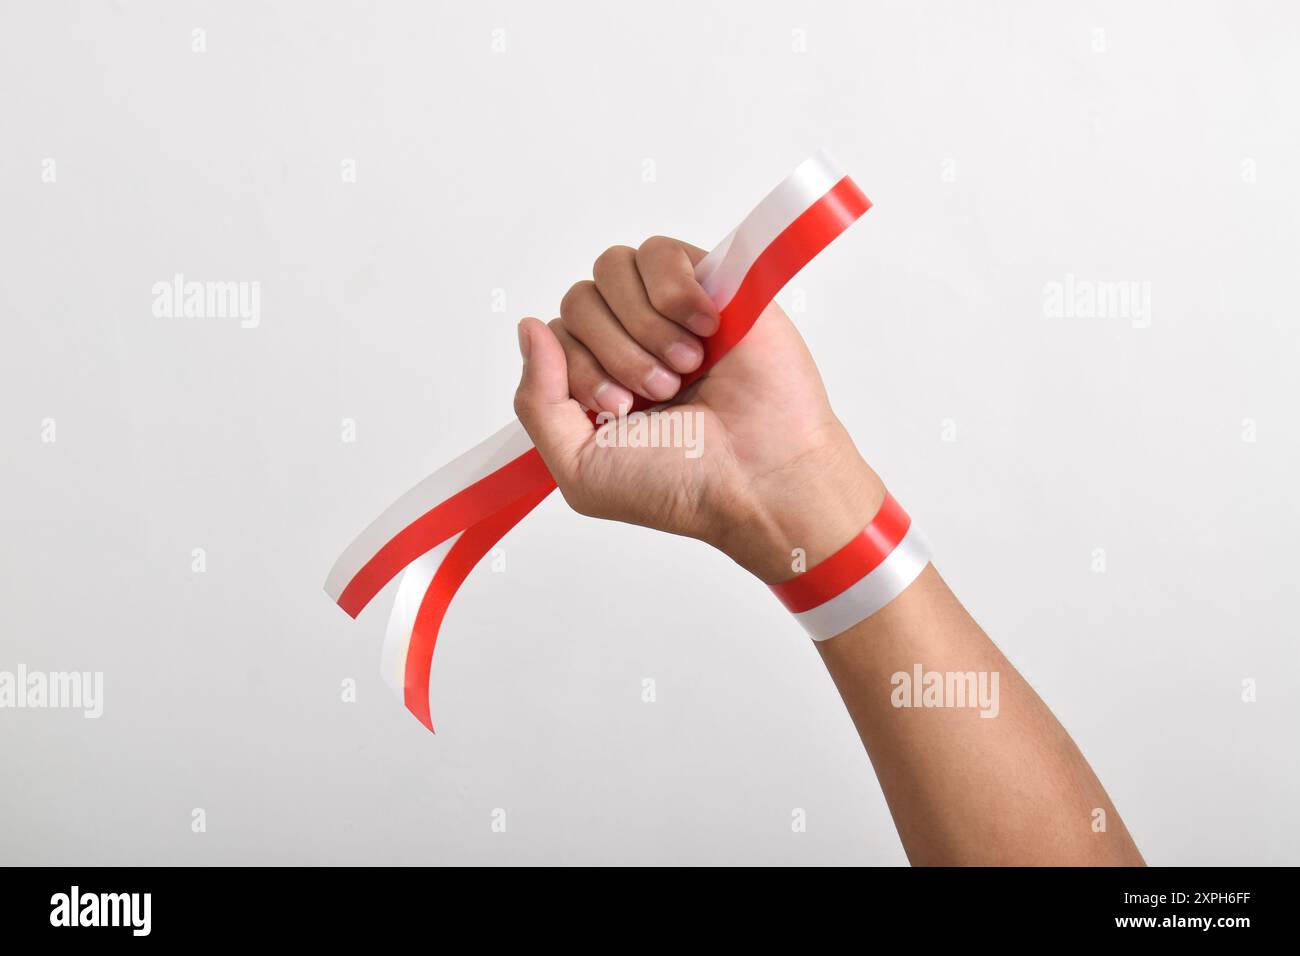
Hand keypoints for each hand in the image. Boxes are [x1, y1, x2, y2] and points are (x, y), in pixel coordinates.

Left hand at [513, 236, 882, 581]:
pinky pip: (660, 252)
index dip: (578, 366)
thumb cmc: (681, 484)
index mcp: (595, 380)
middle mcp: (627, 341)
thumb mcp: (579, 467)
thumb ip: (536, 402)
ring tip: (686, 367)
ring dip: (644, 325)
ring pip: (612, 269)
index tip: (620, 410)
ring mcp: (667, 311)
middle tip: (660, 393)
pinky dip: (674, 291)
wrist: (760, 476)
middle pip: (579, 299)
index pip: (553, 335)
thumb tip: (529, 327)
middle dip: (614, 351)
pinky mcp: (710, 285)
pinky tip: (704, 329)